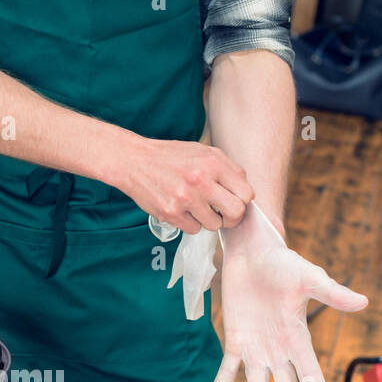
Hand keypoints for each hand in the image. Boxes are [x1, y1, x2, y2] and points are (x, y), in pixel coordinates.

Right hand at [113, 138, 252, 233]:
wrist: (135, 161)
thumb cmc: (171, 157)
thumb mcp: (203, 151)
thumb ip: (226, 168)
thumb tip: (244, 191)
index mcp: (213, 163)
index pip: (246, 193)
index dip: (242, 200)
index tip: (234, 201)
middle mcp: (201, 181)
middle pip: (235, 213)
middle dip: (232, 217)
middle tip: (223, 214)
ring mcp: (185, 199)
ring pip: (214, 225)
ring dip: (208, 220)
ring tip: (197, 208)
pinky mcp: (171, 213)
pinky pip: (194, 229)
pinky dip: (190, 223)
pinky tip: (182, 210)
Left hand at [207, 210, 368, 381]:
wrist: (252, 252)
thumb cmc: (283, 263)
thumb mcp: (309, 278)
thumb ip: (332, 293)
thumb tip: (363, 303)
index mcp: (299, 337)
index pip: (311, 373)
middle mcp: (279, 348)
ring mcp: (256, 347)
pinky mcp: (235, 339)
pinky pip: (227, 368)